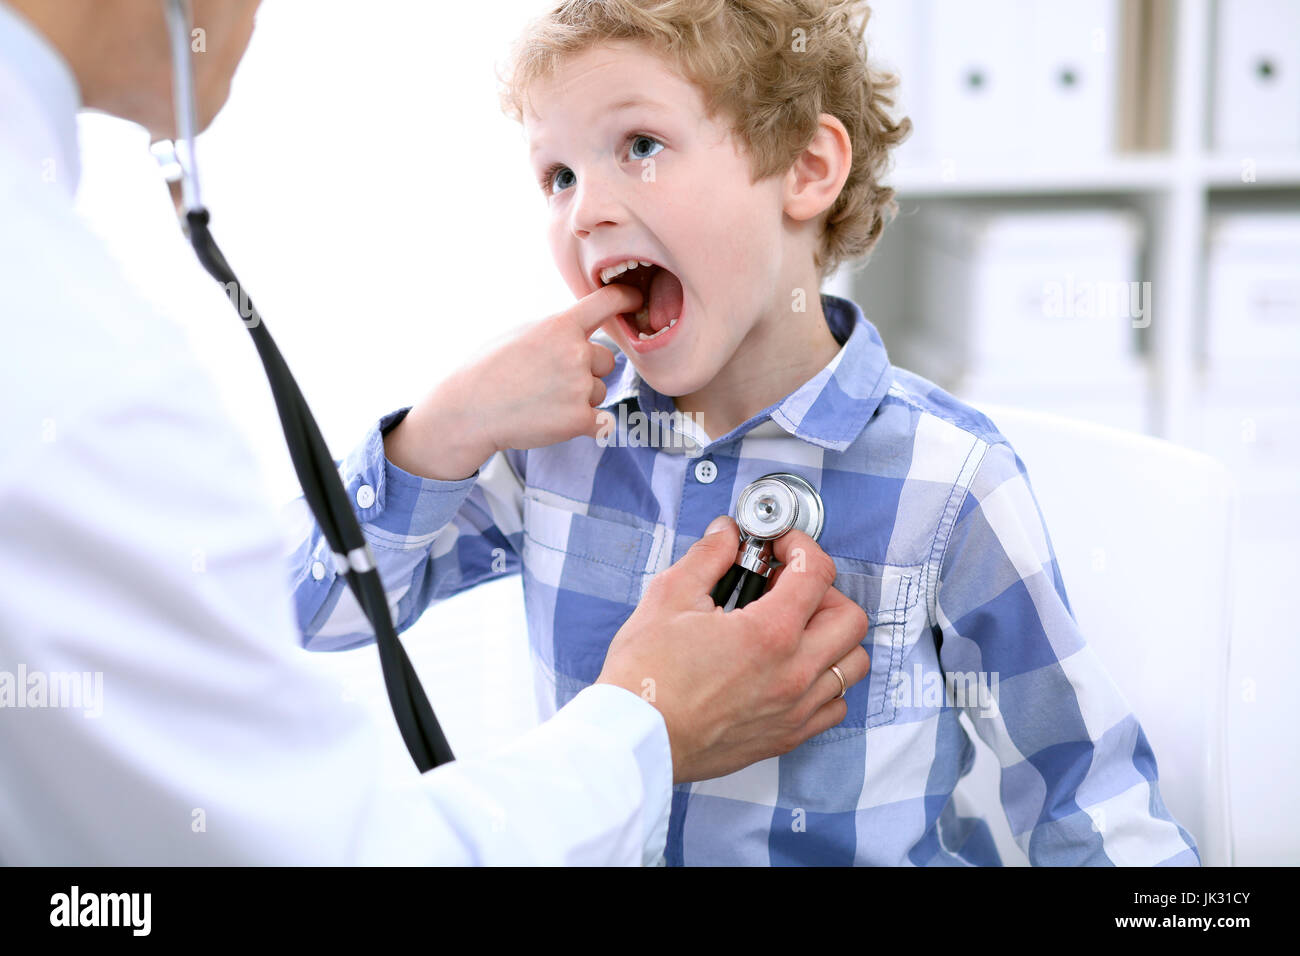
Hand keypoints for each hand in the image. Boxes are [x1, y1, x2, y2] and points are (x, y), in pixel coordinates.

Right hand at [384, 284, 642, 480]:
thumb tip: (582, 328)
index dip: (626, 299)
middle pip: (606, 360)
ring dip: (581, 398)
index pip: (607, 303)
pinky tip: (552, 420)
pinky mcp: (579, 420)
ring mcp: (579, 387)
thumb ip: (557, 330)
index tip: (635, 299)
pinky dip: (583, 424)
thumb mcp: (521, 333)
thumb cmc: (489, 370)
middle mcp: (575, 353)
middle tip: (550, 380)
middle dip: (587, 370)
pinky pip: (600, 421)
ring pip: (600, 390)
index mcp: (559, 326)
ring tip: (543, 401)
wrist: (469, 411)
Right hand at [596, 517, 870, 782]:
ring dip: (831, 637)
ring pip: (850, 664)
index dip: (801, 546)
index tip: (781, 546)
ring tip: (793, 629)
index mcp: (770, 633)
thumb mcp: (669, 596)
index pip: (818, 573)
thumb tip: (727, 534)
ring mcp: (795, 709)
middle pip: (850, 618)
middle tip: (787, 587)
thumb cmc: (646, 676)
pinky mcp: (786, 736)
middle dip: (824, 591)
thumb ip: (708, 557)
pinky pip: (834, 705)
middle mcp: (794, 673)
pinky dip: (825, 681)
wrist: (636, 738)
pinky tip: (790, 669)